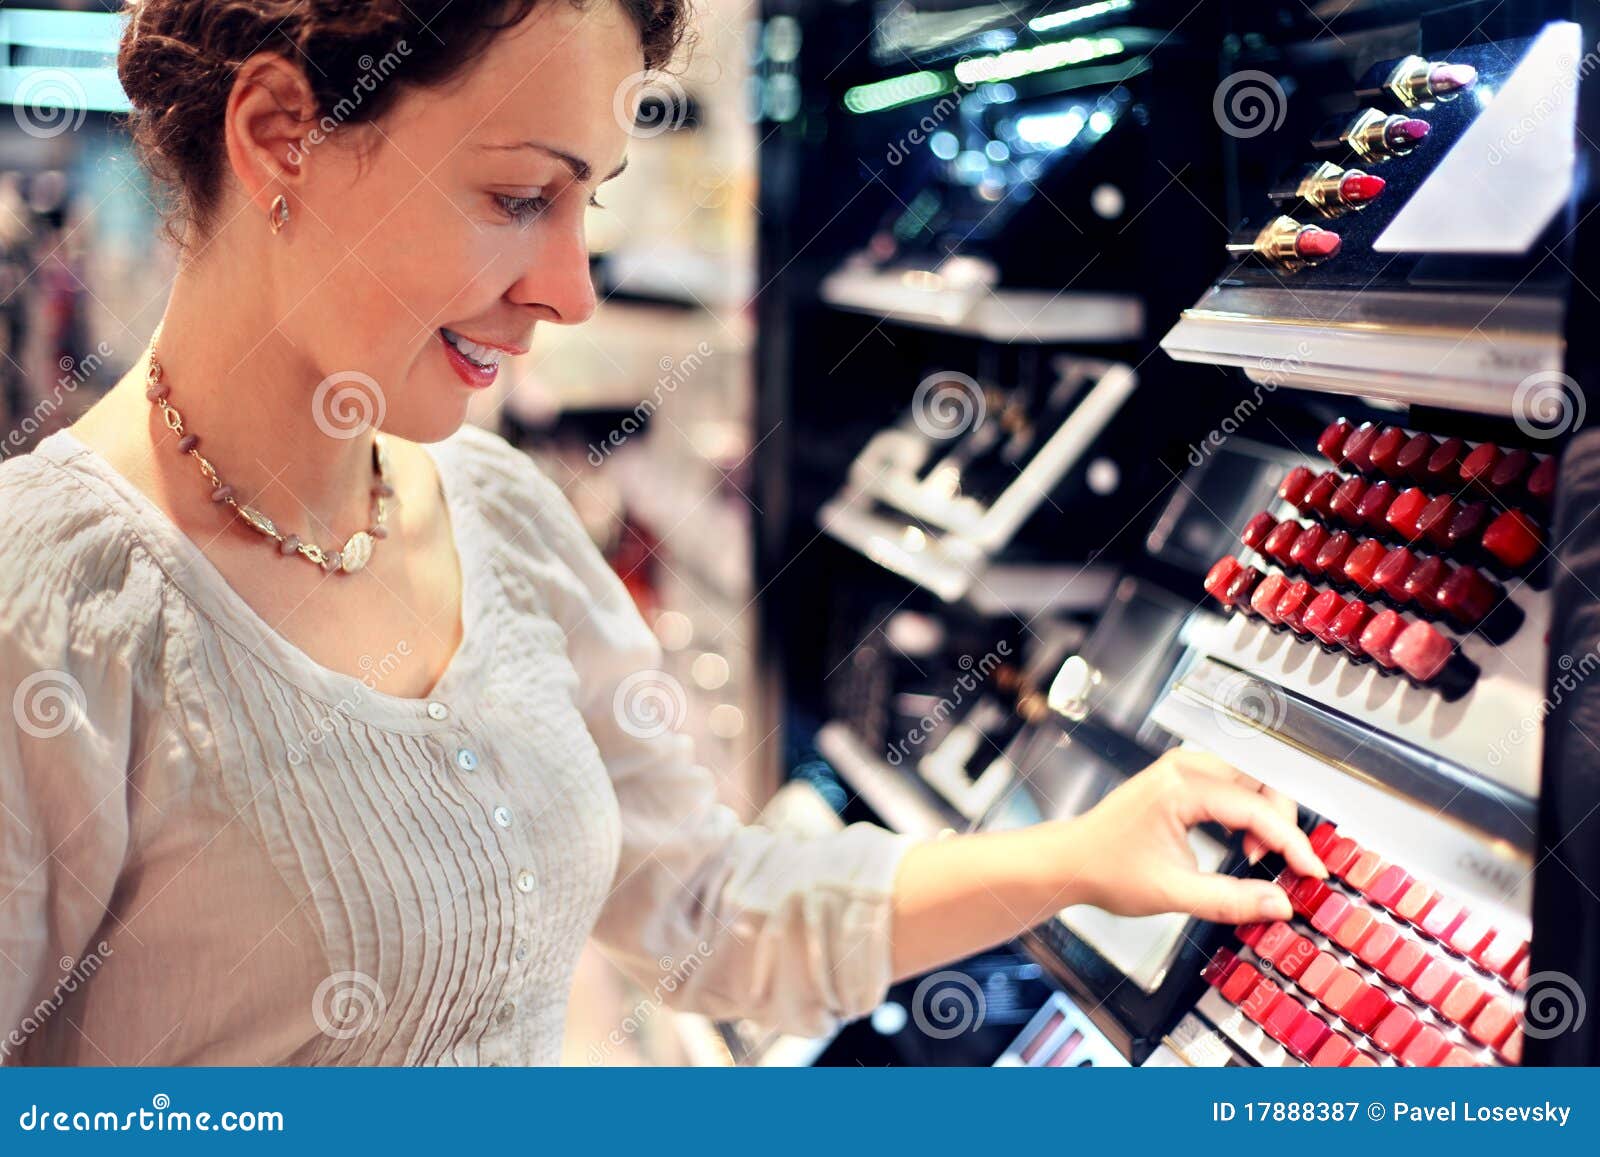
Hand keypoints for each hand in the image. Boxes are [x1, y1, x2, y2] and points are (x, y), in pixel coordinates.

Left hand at [1051, 748, 1326, 923]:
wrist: (1071, 860)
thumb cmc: (1109, 871)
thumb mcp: (1173, 894)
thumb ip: (1231, 901)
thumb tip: (1281, 906)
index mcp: (1180, 787)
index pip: (1255, 808)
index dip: (1291, 842)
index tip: (1312, 873)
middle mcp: (1184, 766)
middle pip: (1261, 781)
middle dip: (1280, 822)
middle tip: (1275, 864)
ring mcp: (1182, 767)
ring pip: (1250, 780)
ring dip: (1264, 815)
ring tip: (1251, 856)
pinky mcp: (1181, 776)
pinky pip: (1233, 785)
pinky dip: (1247, 811)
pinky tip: (1240, 841)